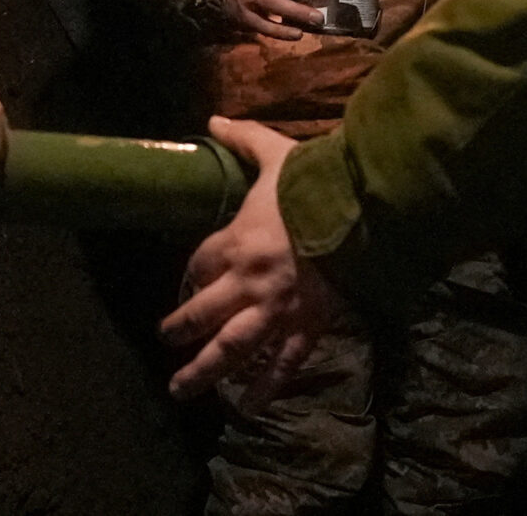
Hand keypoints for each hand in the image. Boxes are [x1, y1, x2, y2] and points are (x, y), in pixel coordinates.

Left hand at [161, 118, 345, 407]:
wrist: (360, 213)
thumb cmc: (315, 182)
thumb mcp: (275, 154)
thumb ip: (242, 139)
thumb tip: (213, 119)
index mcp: (236, 241)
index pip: (200, 264)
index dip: (193, 273)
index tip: (190, 281)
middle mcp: (247, 282)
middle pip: (201, 313)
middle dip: (180, 329)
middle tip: (166, 340)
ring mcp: (276, 310)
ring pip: (231, 349)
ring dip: (204, 372)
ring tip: (182, 389)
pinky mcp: (306, 327)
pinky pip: (281, 364)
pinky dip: (266, 387)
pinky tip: (250, 406)